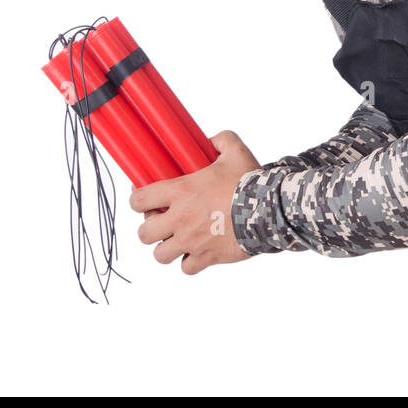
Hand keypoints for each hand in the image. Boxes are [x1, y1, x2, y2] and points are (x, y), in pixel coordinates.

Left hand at [130, 130, 259, 274]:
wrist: (269, 209)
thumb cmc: (250, 181)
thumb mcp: (236, 152)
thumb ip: (222, 140)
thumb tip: (213, 140)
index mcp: (180, 192)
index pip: (139, 200)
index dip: (138, 200)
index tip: (145, 199)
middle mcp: (180, 219)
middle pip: (144, 233)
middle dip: (150, 228)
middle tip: (163, 223)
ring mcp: (192, 241)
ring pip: (160, 255)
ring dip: (167, 248)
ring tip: (178, 241)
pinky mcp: (207, 257)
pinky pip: (186, 268)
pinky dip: (190, 262)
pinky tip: (198, 252)